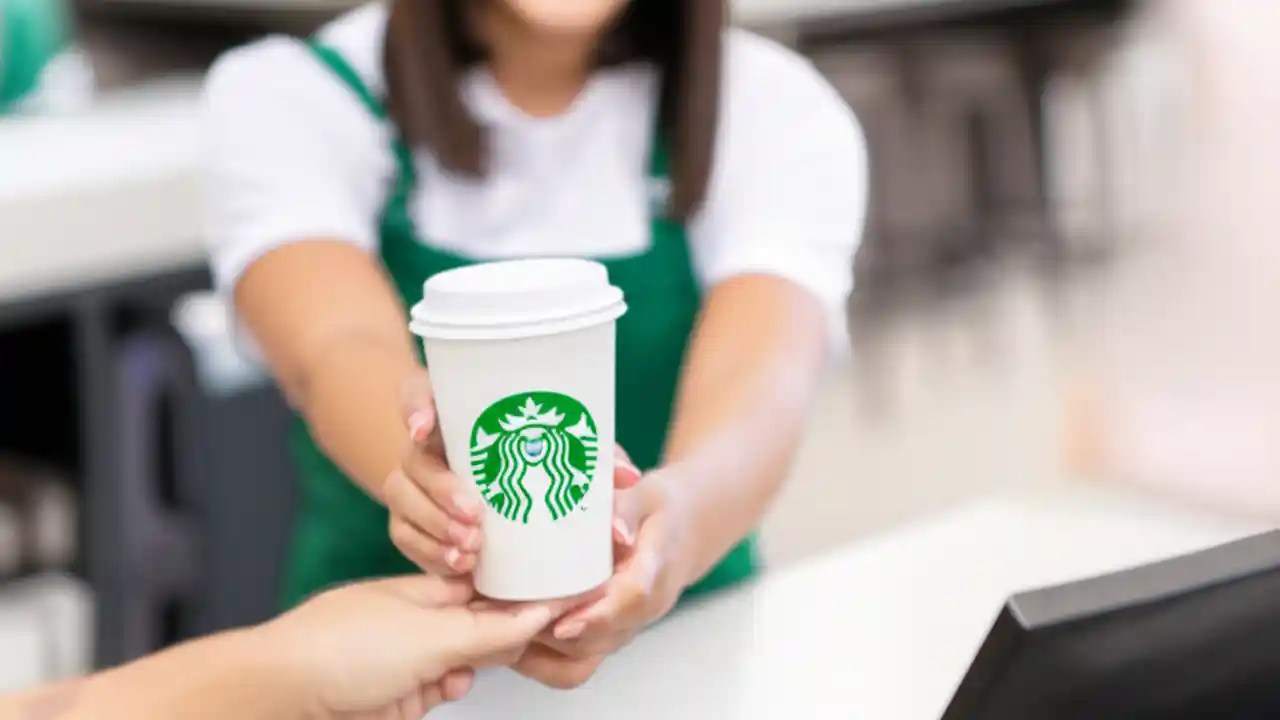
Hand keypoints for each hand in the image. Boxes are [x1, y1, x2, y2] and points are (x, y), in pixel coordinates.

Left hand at [260, 575, 571, 717]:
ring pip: (459, 664)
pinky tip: (445, 690)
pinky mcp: (392, 697)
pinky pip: (436, 691)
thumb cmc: (337, 648)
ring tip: (470, 671)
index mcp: (420, 589)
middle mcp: (412, 621)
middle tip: (539, 639)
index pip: (482, 589)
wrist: (278, 697)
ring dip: (470, 670)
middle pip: (475, 629)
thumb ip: (488, 629)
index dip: (517, 598)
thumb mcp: (431, 634)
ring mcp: (401, 660)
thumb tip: (539, 612)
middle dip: (500, 638)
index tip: (555, 605)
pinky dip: (446, 692)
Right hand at [386, 369, 643, 576]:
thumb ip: (596, 459)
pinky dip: (428, 551)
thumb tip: (626, 477)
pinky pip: (404, 534)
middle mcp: (428, 444)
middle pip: (413, 457)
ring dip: (433, 524)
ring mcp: (415, 482)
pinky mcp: (412, 519)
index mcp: (456, 410)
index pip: (419, 391)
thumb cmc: (550, 461)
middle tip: (476, 515)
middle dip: (440, 488)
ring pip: (402, 497)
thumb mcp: (573, 455)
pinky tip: (458, 565)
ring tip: (471, 548)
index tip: (424, 428)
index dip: (414, 405)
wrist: (528, 498)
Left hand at [513, 476, 691, 688]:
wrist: (685, 531)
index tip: (564, 622)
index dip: (596, 613)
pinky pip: (579, 661)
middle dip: (555, 631)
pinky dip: (546, 655)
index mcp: (657, 566)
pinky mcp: (611, 633)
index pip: (632, 597)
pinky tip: (517, 632)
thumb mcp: (647, 494)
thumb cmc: (661, 509)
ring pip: (587, 655)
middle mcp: (644, 607)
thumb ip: (626, 507)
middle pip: (601, 636)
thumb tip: (614, 530)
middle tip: (509, 614)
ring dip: (546, 646)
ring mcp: (627, 625)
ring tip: (506, 621)